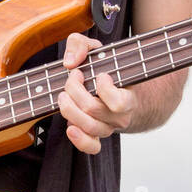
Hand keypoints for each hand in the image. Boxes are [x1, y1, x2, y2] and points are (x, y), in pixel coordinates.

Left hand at [57, 33, 136, 154]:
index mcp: (127, 97)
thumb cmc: (107, 69)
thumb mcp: (96, 49)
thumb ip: (81, 44)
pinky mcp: (96, 135)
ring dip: (69, 108)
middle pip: (92, 109)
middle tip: (74, 77)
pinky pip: (91, 147)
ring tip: (64, 95)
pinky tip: (70, 128)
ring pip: (88, 126)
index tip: (100, 75)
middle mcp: (119, 116)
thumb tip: (70, 63)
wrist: (121, 91)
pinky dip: (80, 140)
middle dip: (75, 89)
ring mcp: (107, 127)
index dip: (104, 88)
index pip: (118, 103)